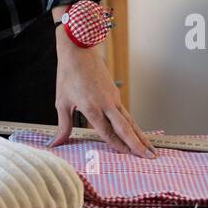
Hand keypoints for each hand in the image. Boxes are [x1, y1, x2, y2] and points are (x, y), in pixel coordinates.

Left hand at [49, 29, 156, 157]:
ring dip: (141, 136)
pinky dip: (133, 125)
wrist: (79, 50)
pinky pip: (126, 113)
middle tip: (150, 157)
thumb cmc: (68, 75)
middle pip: (125, 128)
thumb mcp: (61, 102)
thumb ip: (63, 125)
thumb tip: (56, 143)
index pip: (107, 132)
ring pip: (130, 121)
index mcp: (91, 108)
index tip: (128, 156)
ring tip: (151, 149)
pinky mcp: (115, 93)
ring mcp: (113, 98)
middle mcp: (106, 104)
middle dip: (138, 144)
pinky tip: (137, 133)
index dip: (118, 146)